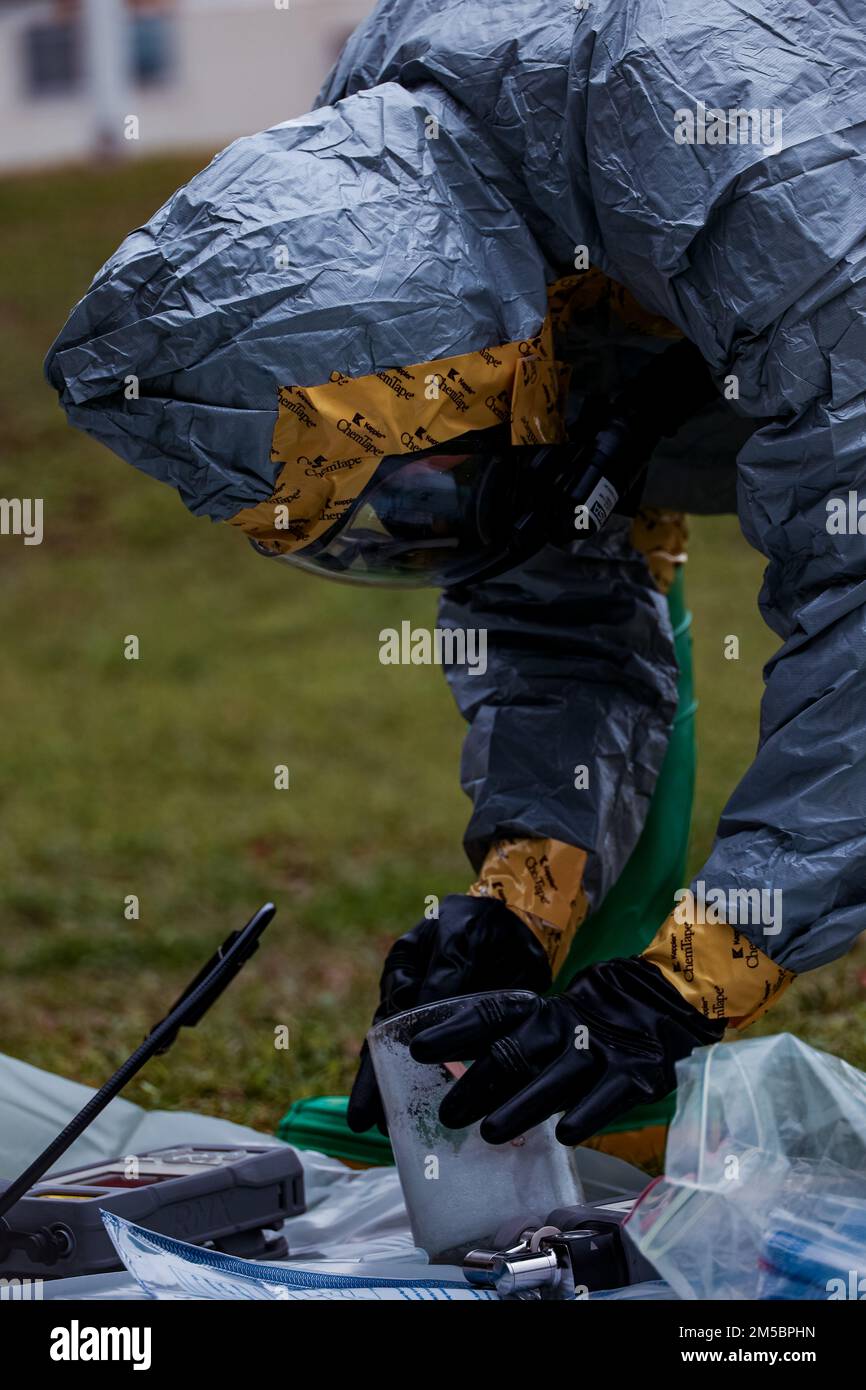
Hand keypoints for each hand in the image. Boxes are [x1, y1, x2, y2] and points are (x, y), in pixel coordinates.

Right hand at [347, 893, 550, 1133]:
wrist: (525, 922)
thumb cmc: (486, 921)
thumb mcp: (462, 935)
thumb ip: (445, 972)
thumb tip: (420, 1015)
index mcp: (404, 970)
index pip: (385, 1022)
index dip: (373, 1062)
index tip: (369, 1093)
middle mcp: (413, 998)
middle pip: (389, 1048)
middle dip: (376, 1087)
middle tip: (365, 1124)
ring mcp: (439, 1019)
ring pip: (415, 1063)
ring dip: (404, 1094)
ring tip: (390, 1130)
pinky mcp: (470, 1035)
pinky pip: (452, 1067)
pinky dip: (442, 1090)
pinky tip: (437, 1118)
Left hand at [409, 955, 724, 1144]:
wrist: (656, 1006)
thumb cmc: (578, 1029)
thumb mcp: (540, 1025)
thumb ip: (501, 1046)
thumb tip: (440, 1081)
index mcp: (536, 1012)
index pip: (489, 1015)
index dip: (453, 1030)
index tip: (418, 1046)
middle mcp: (562, 1029)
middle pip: (515, 1052)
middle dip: (478, 1083)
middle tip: (447, 1113)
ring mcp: (599, 1051)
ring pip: (556, 1077)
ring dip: (522, 1105)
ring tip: (490, 1133)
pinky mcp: (634, 1074)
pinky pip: (608, 1095)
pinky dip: (586, 1114)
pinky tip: (565, 1135)